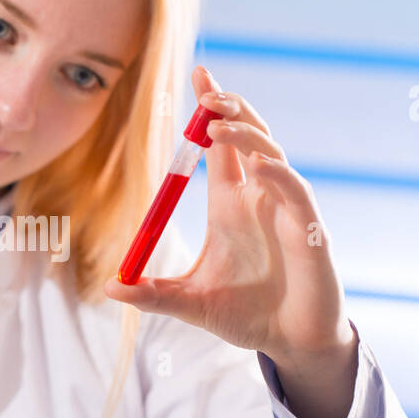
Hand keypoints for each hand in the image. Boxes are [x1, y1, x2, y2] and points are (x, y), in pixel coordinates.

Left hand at [105, 67, 358, 417]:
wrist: (289, 345)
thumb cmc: (247, 316)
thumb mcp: (190, 303)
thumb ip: (152, 293)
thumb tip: (108, 288)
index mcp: (232, 204)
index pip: (221, 144)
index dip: (211, 109)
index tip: (197, 72)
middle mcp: (260, 198)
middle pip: (248, 136)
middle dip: (229, 109)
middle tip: (205, 89)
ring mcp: (287, 211)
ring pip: (272, 154)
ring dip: (247, 135)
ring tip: (218, 124)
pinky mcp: (310, 231)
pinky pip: (296, 192)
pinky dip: (279, 175)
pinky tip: (259, 167)